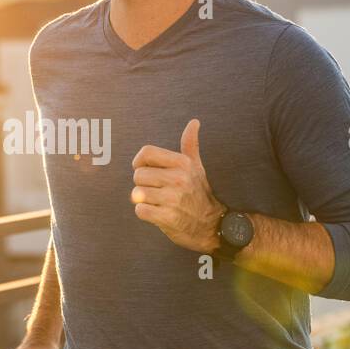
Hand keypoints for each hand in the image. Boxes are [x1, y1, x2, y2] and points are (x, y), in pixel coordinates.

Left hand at [130, 118, 224, 253]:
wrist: (213, 226)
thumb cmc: (200, 193)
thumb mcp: (197, 167)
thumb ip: (190, 145)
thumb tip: (194, 122)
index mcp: (183, 163)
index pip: (146, 153)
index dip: (139, 162)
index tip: (145, 170)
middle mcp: (178, 179)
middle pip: (138, 175)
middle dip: (143, 184)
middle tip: (158, 191)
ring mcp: (173, 198)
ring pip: (137, 194)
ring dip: (144, 200)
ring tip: (159, 202)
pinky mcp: (167, 217)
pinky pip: (140, 210)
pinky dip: (145, 213)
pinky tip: (158, 213)